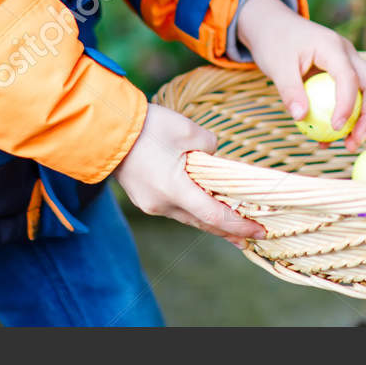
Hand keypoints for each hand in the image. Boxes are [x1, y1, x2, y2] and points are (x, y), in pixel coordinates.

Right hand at [114, 103, 264, 247]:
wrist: (106, 129)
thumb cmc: (147, 127)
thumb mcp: (187, 129)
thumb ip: (209, 146)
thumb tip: (214, 157)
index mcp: (175, 189)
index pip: (215, 216)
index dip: (239, 225)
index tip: (259, 231)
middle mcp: (162, 204)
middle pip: (203, 223)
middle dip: (229, 231)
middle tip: (253, 237)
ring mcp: (151, 204)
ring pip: (189, 218)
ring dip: (211, 221)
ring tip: (234, 228)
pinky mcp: (144, 198)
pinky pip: (176, 209)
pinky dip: (194, 210)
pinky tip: (206, 207)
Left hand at [236, 0, 365, 152]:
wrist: (271, 24)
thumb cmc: (273, 41)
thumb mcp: (276, 65)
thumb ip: (289, 91)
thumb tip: (300, 118)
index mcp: (333, 46)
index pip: (349, 77)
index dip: (348, 104)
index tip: (337, 127)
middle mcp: (347, 52)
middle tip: (355, 143)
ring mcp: (347, 61)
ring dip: (362, 119)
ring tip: (348, 146)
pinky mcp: (340, 72)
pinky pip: (350, 96)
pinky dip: (345, 115)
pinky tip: (329, 137)